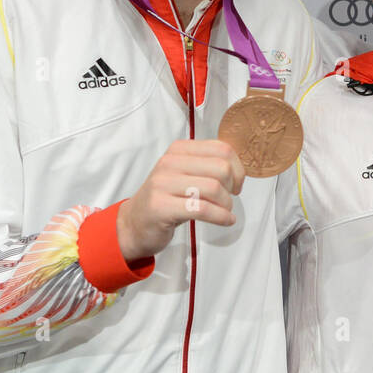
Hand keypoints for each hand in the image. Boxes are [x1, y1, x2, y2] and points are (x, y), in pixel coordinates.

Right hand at [116, 139, 245, 261]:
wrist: (132, 224)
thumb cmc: (165, 199)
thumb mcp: (184, 175)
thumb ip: (207, 166)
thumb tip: (239, 168)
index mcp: (178, 150)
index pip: (221, 149)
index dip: (238, 168)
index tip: (237, 183)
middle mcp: (169, 162)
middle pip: (221, 168)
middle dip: (233, 186)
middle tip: (230, 199)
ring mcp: (162, 184)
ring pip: (213, 188)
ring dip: (226, 204)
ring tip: (225, 212)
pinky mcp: (161, 207)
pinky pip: (202, 209)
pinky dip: (221, 217)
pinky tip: (226, 221)